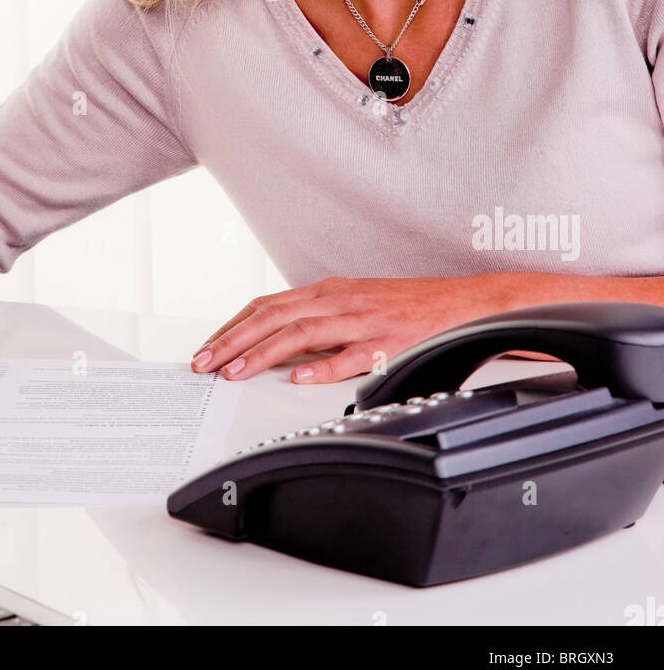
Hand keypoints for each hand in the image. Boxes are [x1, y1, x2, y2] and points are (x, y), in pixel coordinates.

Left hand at [190, 275, 514, 384]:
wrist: (463, 304)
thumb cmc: (406, 308)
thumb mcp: (354, 305)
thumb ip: (317, 321)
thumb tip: (276, 346)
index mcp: (328, 291)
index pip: (267, 305)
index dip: (233, 326)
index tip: (206, 348)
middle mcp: (340, 299)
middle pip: (275, 316)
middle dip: (234, 340)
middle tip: (205, 363)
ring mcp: (363, 318)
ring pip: (303, 331)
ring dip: (264, 352)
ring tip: (236, 372)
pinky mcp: (389, 340)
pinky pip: (351, 354)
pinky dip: (322, 366)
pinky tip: (298, 377)